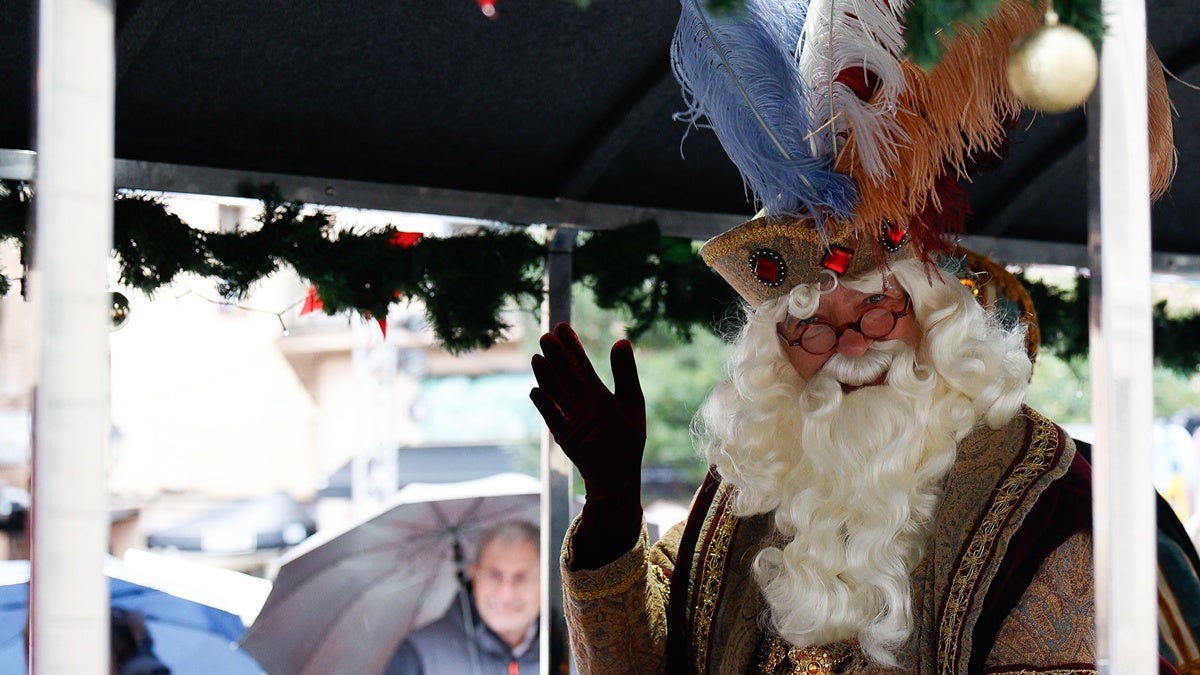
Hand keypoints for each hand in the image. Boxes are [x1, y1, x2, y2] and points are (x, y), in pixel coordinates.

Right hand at [529, 323, 645, 499]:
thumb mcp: (631, 400)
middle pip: (565, 374)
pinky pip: (553, 417)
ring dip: (547, 376)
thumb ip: (625, 372)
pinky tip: (536, 391)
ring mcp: (569, 416)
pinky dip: (545, 406)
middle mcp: (579, 401)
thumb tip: (622, 340)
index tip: (562, 326)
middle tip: (546, 335)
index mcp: (595, 391)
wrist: (619, 473)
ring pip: (556, 391)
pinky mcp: (564, 434)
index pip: (581, 363)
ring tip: (538, 357)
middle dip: (557, 356)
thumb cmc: (627, 438)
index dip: (571, 346)